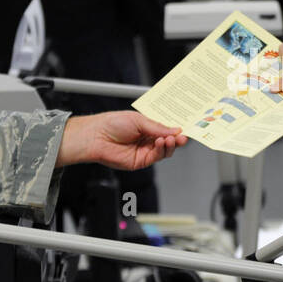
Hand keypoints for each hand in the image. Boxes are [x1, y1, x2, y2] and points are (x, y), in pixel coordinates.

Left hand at [56, 112, 186, 169]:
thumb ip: (157, 127)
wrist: (96, 137)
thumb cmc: (111, 124)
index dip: (177, 127)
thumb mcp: (138, 120)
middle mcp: (147, 138)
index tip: (187, 126)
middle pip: (169, 140)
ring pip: (165, 150)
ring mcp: (145, 150)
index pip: (166, 127)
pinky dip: (162, 150)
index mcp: (147, 126)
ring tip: (171, 138)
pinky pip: (157, 157)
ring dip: (171, 144)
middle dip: (178, 138)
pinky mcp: (141, 161)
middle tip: (184, 135)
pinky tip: (162, 142)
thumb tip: (175, 130)